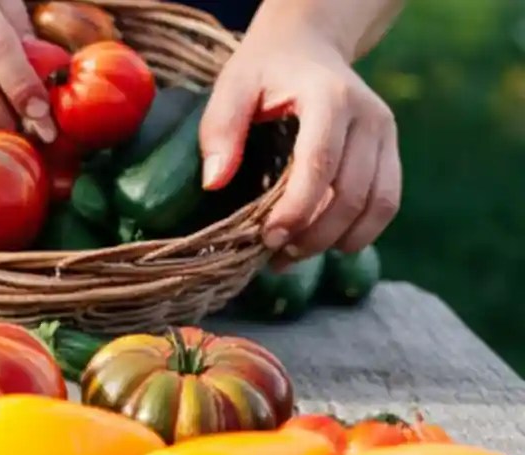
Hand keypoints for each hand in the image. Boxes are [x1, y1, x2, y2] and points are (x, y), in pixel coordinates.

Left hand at [199, 17, 399, 268]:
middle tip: (275, 255)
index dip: (297, 208)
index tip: (269, 237)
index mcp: (329, 97)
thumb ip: (220, 131)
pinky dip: (360, 232)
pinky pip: (387, 202)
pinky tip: (326, 243)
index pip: (320, 163)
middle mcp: (367, 115)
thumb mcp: (231, 88)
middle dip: (314, 234)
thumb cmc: (264, 71)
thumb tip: (214, 183)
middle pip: (351, 192)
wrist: (307, 47)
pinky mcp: (391, 150)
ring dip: (337, 240)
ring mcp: (385, 133)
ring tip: (294, 254)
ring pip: (376, 203)